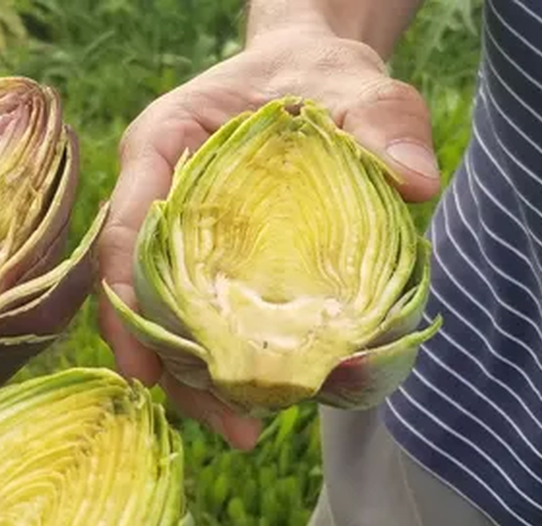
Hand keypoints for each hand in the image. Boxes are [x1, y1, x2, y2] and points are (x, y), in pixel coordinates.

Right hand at [97, 28, 440, 448]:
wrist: (312, 76)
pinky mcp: (208, 264)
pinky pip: (202, 316)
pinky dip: (224, 360)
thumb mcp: (357, 86)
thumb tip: (415, 182)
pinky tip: (262, 400)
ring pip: (165, 318)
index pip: (126, 229)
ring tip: (247, 433)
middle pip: (138, 294)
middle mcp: (157, 198)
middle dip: (171, 367)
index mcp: (163, 146)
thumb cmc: (319, 76)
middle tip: (229, 424)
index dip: (128, 303)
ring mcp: (180, 238)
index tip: (146, 367)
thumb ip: (383, 124)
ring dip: (197, 380)